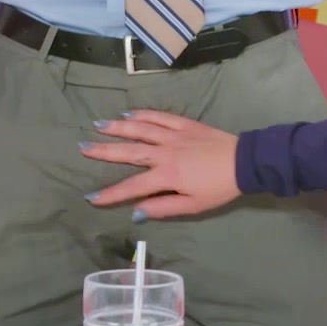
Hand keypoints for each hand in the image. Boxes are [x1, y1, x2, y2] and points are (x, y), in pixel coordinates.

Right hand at [80, 109, 240, 220]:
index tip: (91, 197)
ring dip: (118, 127)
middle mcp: (165, 152)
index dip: (111, 194)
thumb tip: (136, 212)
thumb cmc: (219, 188)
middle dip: (104, 151)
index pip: (132, 187)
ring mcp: (173, 135)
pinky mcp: (184, 124)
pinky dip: (143, 114)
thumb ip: (163, 208)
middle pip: (129, 151)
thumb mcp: (193, 206)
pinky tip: (129, 113)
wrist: (244, 162)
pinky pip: (159, 117)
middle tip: (83, 147)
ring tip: (99, 125)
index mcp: (167, 175)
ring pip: (141, 129)